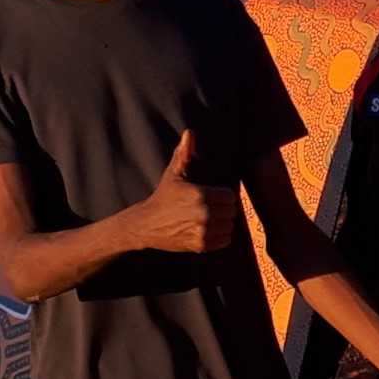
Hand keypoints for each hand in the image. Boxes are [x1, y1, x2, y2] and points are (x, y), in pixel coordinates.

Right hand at [135, 129, 236, 253]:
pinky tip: (206, 230)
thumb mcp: (173, 174)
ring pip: (229, 226)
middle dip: (222, 209)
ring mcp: (203, 232)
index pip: (230, 196)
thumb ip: (184, 154)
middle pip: (231, 212)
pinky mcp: (202, 246)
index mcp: (201, 195)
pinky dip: (220, 237)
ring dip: (222, 223)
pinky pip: (225, 240)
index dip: (222, 195)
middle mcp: (204, 214)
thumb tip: (189, 132)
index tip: (212, 196)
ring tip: (207, 219)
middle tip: (208, 208)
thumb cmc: (163, 197)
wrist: (146, 225)